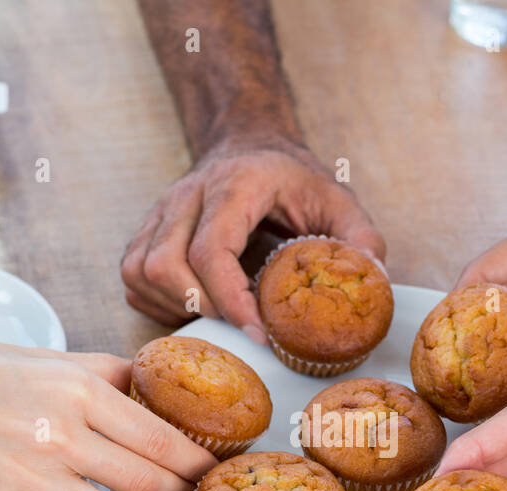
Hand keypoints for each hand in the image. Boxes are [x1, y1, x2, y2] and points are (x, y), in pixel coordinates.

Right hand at [121, 135, 384, 341]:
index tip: (259, 332)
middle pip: (163, 266)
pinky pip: (133, 278)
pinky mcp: (146, 230)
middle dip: (202, 310)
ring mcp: (160, 212)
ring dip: (176, 308)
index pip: (210, 250)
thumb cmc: (291, 177)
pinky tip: (197, 307)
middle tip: (241, 328)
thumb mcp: (336, 197)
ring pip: (139, 272)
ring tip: (219, 318)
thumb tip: (374, 282)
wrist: (249, 141)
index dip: (230, 300)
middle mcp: (187, 195)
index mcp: (234, 185)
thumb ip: (360, 237)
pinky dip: (158, 303)